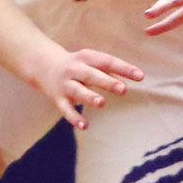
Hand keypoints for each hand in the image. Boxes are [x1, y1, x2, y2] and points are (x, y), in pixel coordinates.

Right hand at [23, 44, 143, 130]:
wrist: (42, 65)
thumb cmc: (77, 65)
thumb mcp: (92, 63)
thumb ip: (109, 72)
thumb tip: (125, 82)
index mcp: (87, 57)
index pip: (107, 61)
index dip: (124, 68)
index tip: (140, 76)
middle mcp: (75, 69)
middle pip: (92, 75)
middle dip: (107, 82)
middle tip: (123, 89)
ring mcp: (65, 84)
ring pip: (78, 91)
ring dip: (89, 97)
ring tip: (102, 103)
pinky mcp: (58, 98)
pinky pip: (66, 109)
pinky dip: (74, 117)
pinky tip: (84, 125)